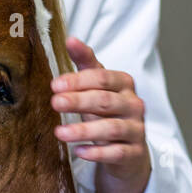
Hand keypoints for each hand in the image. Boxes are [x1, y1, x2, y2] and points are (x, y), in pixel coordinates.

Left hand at [49, 36, 150, 192]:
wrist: (128, 152)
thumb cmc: (107, 113)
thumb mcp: (97, 87)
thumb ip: (85, 63)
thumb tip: (70, 38)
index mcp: (123, 84)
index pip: (102, 78)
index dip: (78, 80)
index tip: (54, 85)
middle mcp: (133, 104)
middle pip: (106, 100)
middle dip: (79, 101)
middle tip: (55, 103)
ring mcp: (136, 130)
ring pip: (111, 128)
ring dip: (84, 129)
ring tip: (59, 132)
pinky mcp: (134, 154)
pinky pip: (116, 153)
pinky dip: (97, 152)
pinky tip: (78, 152)